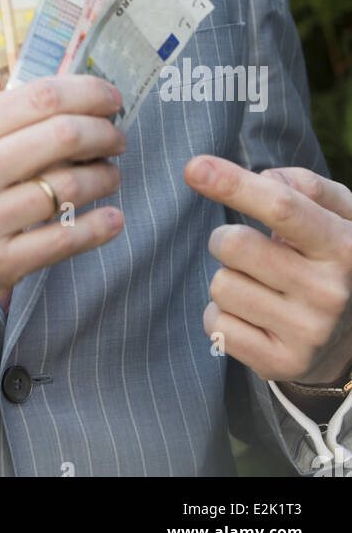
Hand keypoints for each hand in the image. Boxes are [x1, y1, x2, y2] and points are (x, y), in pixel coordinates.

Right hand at [0, 75, 125, 340]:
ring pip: (70, 187)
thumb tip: (63, 104)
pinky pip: (65, 240)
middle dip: (104, 132)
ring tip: (111, 174)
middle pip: (63, 135)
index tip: (111, 97)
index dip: (88, 92)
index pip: (38, 96)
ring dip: (106, 177)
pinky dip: (99, 227)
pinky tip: (112, 217)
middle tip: (117, 137)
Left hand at [185, 156, 351, 384]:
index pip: (282, 206)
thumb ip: (305, 185)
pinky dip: (222, 315)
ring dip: (229, 278)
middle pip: (234, 244)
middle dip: (227, 239)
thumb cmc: (330, 258)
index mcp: (342, 247)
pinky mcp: (280, 364)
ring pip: (221, 285)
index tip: (195, 168)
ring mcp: (307, 333)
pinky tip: (254, 316)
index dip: (234, 184)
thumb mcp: (337, 215)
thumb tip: (265, 177)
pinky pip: (215, 324)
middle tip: (253, 251)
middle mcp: (329, 292)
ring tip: (262, 287)